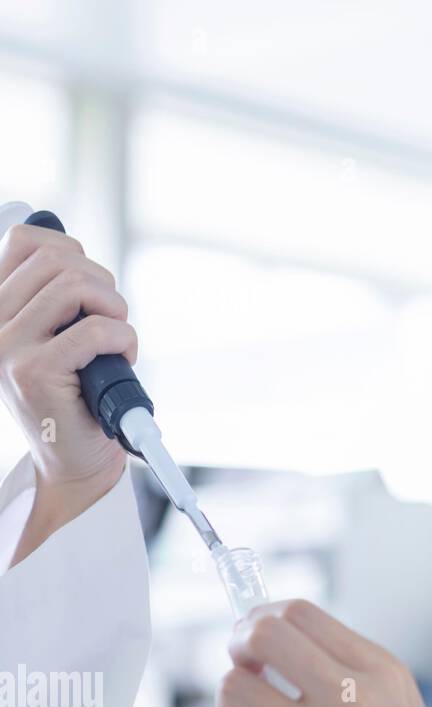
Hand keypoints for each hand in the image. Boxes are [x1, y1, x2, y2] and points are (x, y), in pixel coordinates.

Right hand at [0, 223, 135, 562]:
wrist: (73, 457)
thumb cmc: (76, 394)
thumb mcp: (58, 330)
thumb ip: (54, 289)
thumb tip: (52, 228)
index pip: (28, 240)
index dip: (74, 252)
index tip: (90, 290)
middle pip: (60, 258)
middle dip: (103, 285)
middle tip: (111, 321)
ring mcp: (7, 346)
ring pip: (77, 286)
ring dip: (116, 311)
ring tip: (115, 342)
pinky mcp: (33, 372)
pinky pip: (95, 330)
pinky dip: (123, 339)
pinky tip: (120, 359)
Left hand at [209, 599, 431, 706]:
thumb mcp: (398, 705)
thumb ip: (349, 666)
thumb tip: (273, 633)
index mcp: (382, 672)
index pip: (300, 612)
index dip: (261, 618)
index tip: (255, 641)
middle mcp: (353, 699)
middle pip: (262, 634)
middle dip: (237, 648)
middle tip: (247, 672)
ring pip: (233, 689)